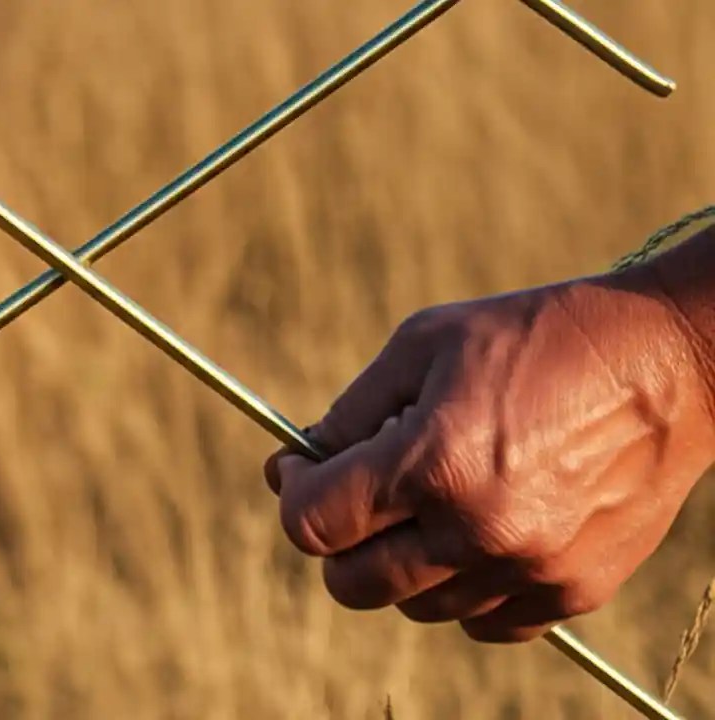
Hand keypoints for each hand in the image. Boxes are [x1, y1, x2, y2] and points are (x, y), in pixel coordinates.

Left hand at [265, 259, 714, 641]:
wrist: (671, 363)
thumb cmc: (537, 336)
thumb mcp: (424, 343)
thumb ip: (350, 411)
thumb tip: (301, 460)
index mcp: (432, 461)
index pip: (312, 524)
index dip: (292, 493)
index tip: (297, 471)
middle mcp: (477, 529)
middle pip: (351, 584)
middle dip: (337, 541)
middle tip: (354, 497)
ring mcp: (528, 569)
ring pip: (415, 606)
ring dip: (403, 561)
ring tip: (433, 499)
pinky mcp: (573, 590)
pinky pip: (484, 622)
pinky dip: (464, 589)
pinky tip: (476, 532)